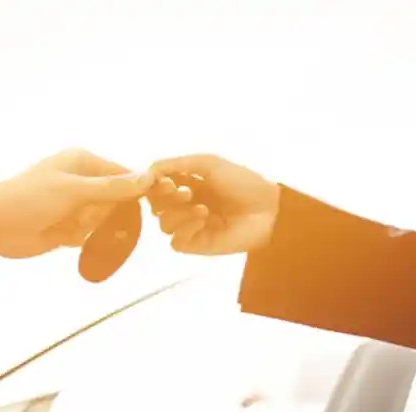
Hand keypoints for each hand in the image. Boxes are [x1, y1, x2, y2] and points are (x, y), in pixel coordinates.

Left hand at [0, 149, 151, 257]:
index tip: (142, 207)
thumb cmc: (29, 199)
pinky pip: (91, 236)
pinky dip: (81, 240)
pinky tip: (62, 237)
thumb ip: (112, 187)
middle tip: (81, 216)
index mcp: (84, 162)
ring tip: (65, 227)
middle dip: (103, 215)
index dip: (135, 192)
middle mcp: (83, 181)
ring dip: (89, 229)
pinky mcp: (70, 227)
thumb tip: (148, 177)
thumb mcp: (74, 191)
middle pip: (117, 203)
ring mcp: (76, 205)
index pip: (125, 175)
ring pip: (105, 222)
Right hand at [147, 154, 280, 254]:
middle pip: (155, 207)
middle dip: (165, 198)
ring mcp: (193, 227)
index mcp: (189, 185)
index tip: (166, 180)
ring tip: (202, 208)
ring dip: (178, 214)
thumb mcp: (208, 163)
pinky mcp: (200, 245)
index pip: (157, 188)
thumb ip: (176, 163)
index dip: (155, 185)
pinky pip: (176, 243)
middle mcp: (188, 206)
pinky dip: (185, 230)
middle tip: (185, 192)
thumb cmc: (244, 181)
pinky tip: (204, 220)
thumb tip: (146, 171)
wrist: (269, 208)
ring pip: (164, 225)